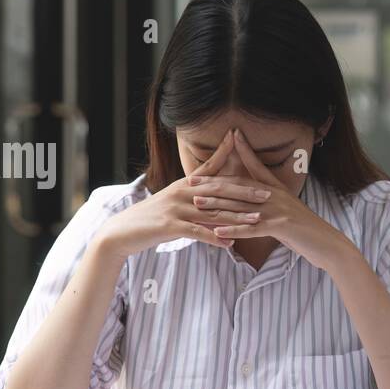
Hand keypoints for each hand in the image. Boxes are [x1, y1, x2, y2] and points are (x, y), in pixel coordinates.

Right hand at [93, 131, 269, 260]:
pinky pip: (198, 232)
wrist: (122, 232)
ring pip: (213, 212)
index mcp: (183, 185)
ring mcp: (176, 209)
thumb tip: (210, 197)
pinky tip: (230, 244)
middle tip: (267, 194)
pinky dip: (215, 238)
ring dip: (237, 217)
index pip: (209, 168)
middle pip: (219, 190)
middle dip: (245, 192)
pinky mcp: (170, 226)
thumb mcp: (170, 201)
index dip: (225, 155)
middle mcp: (181, 193)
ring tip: (257, 220)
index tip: (242, 144)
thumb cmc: (149, 219)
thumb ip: (191, 197)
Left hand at [188, 129, 354, 270]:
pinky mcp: (281, 227)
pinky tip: (218, 232)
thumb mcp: (286, 208)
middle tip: (190, 181)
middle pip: (239, 187)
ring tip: (197, 203)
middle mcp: (275, 195)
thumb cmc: (303, 229)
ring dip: (217, 206)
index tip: (226, 139)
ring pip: (241, 207)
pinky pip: (252, 229)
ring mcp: (278, 210)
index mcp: (275, 189)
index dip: (240, 152)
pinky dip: (234, 230)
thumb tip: (253, 193)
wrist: (328, 244)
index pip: (254, 167)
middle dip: (213, 184)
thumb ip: (269, 199)